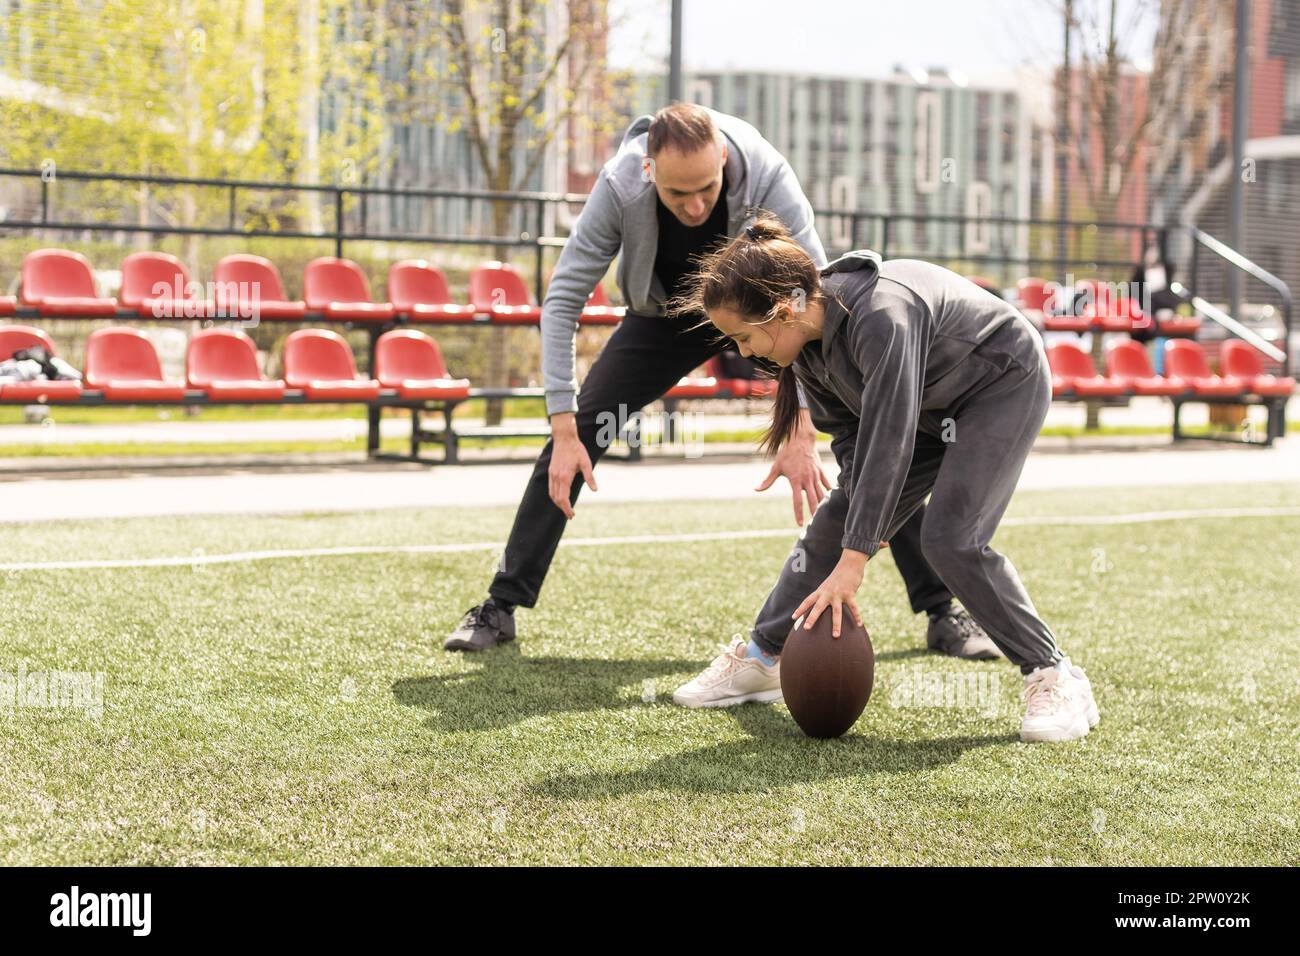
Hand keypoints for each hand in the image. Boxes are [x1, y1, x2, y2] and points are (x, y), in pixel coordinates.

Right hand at [548, 414, 595, 518]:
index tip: (572, 515)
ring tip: (566, 507)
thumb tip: (595, 490)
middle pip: (556, 499)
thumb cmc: (577, 450)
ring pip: (552, 494)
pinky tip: (561, 496)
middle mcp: (556, 477)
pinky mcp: (550, 471)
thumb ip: (590, 477)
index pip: (563, 498)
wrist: (564, 438)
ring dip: (558, 503)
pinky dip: (555, 495)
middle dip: (563, 508)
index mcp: (565, 477)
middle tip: (571, 514)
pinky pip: (550, 488)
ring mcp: (551, 474)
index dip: (567, 509)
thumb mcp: (586, 462)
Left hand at [755, 409, 831, 524]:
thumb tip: (756, 489)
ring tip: (824, 515)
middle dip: (814, 512)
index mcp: (796, 480)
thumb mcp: (776, 467)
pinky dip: (830, 492)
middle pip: (813, 500)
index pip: (797, 501)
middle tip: (815, 524)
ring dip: (823, 505)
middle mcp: (807, 479)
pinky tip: (832, 501)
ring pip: (822, 493)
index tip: (799, 523)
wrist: (801, 440)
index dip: (798, 513)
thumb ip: (767, 481)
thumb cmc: (787, 454)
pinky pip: (827, 484)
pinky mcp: (821, 471)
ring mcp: (815, 475)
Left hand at [792, 550, 868, 637]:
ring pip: (836, 612)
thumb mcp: (827, 586)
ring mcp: (838, 594)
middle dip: (812, 618)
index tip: (793, 618)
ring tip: (835, 636)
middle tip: (806, 628)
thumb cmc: (838, 577)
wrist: (849, 565)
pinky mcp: (849, 594)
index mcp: (820, 591)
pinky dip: (857, 616)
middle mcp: (827, 593)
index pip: (807, 601)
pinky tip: (859, 625)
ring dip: (836, 624)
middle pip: (818, 607)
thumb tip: (820, 607)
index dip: (800, 609)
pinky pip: (854, 608)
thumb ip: (824, 596)